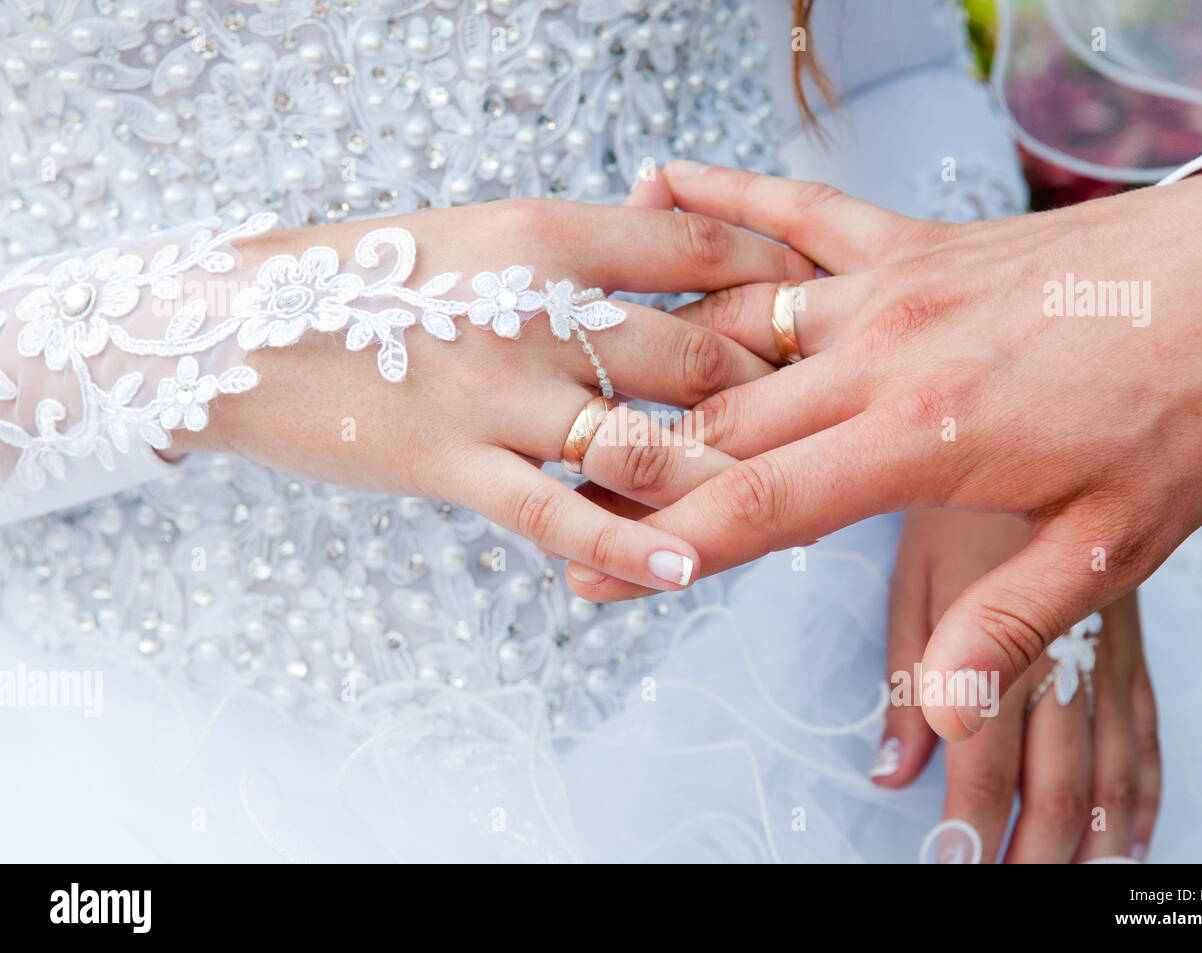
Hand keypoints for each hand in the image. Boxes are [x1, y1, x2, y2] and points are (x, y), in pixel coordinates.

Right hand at [174, 199, 811, 591]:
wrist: (237, 328)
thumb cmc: (376, 282)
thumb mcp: (483, 240)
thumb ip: (582, 252)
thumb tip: (679, 250)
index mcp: (549, 231)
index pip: (701, 249)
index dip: (781, 283)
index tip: (831, 317)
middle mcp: (534, 306)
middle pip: (696, 354)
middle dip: (778, 398)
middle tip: (840, 431)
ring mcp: (493, 391)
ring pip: (643, 444)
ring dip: (726, 482)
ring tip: (792, 515)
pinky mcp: (450, 464)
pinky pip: (555, 514)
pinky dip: (625, 545)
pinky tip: (686, 568)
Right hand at [566, 161, 1201, 736]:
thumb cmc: (1187, 408)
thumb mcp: (1116, 542)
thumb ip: (1017, 622)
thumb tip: (949, 707)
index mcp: (924, 432)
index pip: (758, 502)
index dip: (664, 546)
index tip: (591, 572)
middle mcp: (883, 350)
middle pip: (720, 420)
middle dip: (633, 474)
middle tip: (562, 508)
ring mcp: (890, 284)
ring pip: (736, 328)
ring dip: (656, 367)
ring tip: (579, 392)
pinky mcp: (912, 241)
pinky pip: (797, 210)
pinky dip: (725, 198)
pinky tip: (660, 182)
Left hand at [879, 509, 1159, 862]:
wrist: (1058, 420)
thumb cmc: (967, 496)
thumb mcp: (916, 574)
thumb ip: (907, 674)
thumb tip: (891, 770)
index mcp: (1002, 640)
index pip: (986, 758)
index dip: (969, 823)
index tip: (950, 867)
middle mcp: (1065, 658)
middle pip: (1057, 780)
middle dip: (1033, 850)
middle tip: (1009, 892)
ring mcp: (1107, 654)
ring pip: (1110, 769)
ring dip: (1091, 838)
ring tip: (1074, 885)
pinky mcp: (1129, 644)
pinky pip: (1146, 732)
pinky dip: (1141, 792)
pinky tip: (1130, 834)